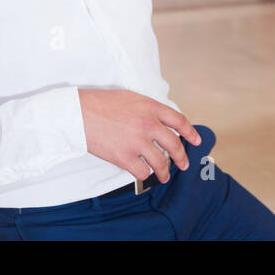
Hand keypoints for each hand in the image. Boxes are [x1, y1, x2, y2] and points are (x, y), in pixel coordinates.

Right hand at [78, 89, 201, 183]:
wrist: (78, 113)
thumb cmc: (100, 104)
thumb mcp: (130, 98)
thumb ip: (148, 110)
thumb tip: (160, 123)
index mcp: (150, 107)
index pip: (179, 121)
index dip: (190, 133)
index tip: (196, 141)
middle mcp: (148, 124)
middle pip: (174, 145)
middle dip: (182, 157)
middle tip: (184, 164)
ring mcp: (137, 142)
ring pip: (161, 162)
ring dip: (165, 171)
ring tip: (164, 175)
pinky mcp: (124, 157)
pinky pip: (143, 171)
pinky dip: (146, 175)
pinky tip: (145, 174)